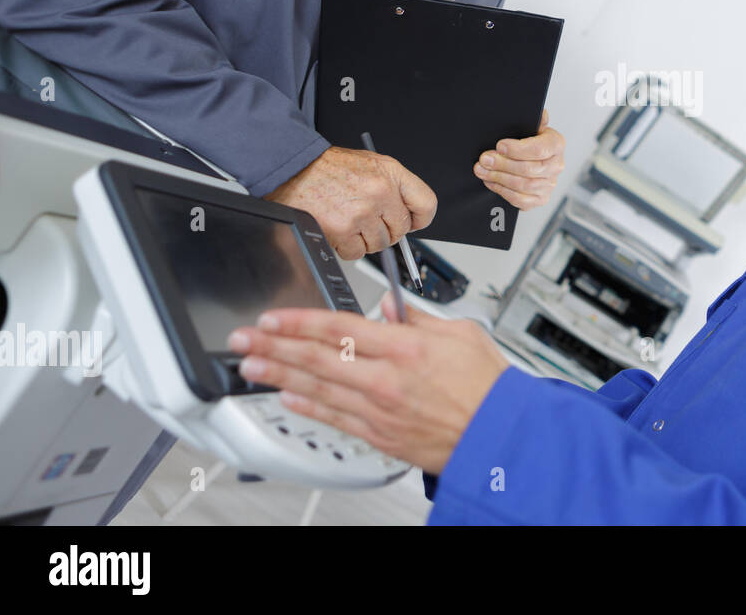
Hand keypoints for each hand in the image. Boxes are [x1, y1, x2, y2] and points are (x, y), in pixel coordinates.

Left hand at [226, 291, 511, 475]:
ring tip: (250, 366)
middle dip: (275, 346)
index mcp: (406, 347)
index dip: (299, 321)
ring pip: (318, 389)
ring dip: (278, 375)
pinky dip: (308, 406)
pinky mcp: (380, 436)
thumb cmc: (490, 387)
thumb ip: (419, 318)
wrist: (502, 437)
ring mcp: (380, 411)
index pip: (339, 328)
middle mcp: (387, 379)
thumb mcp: (462, 333)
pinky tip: (286, 397)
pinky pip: (334, 418)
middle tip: (244, 339)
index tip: (273, 317)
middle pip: (318, 358)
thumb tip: (389, 308)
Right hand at [266, 145, 436, 260]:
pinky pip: (357, 253)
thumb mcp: (372, 164)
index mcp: (391, 173)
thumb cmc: (330, 167)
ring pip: (380, 244)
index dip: (420, 218)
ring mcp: (362, 213)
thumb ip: (396, 187)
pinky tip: (339, 229)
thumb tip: (410, 217)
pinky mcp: (343, 231)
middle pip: (401, 230)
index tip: (413, 222)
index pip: (426, 204)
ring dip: (366, 239)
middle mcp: (380, 192)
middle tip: (368, 219)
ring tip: (350, 220)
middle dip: (386, 229)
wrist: (294, 168)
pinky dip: (348, 247)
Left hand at [473, 107, 563, 209]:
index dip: (517, 149)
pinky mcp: (540, 199)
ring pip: (523, 185)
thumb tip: (540, 113)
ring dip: (499, 178)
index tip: (499, 146)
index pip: (539, 149)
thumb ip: (535, 119)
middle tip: (485, 159)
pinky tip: (491, 182)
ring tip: (482, 170)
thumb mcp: (532, 126)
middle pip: (529, 169)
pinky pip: (520, 200)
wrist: (531, 158)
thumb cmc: (530, 140)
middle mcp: (556, 165)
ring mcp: (549, 184)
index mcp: (556, 144)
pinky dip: (502, 191)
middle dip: (502, 164)